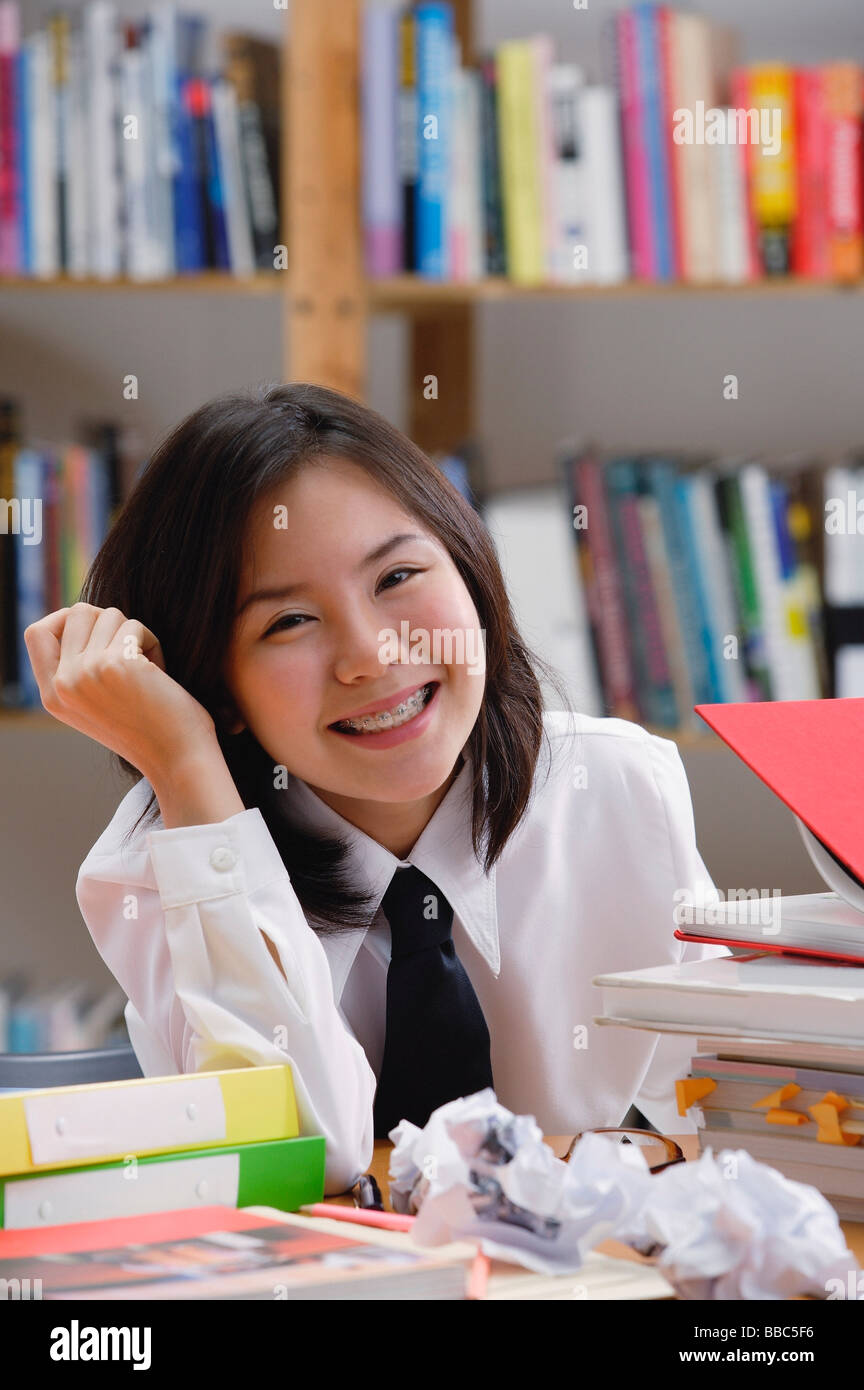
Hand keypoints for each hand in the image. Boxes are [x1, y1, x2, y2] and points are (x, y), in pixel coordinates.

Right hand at [24, 603, 218, 782]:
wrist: (177, 759)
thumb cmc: (148, 727)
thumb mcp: (96, 702)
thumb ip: (79, 669)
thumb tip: (83, 615)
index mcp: (52, 696)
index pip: (36, 633)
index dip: (64, 619)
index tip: (95, 628)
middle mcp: (62, 684)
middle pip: (77, 613)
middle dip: (110, 624)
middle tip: (130, 651)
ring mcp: (85, 673)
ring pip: (108, 615)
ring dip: (134, 634)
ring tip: (146, 669)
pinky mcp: (115, 665)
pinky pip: (134, 627)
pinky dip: (153, 643)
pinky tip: (158, 673)